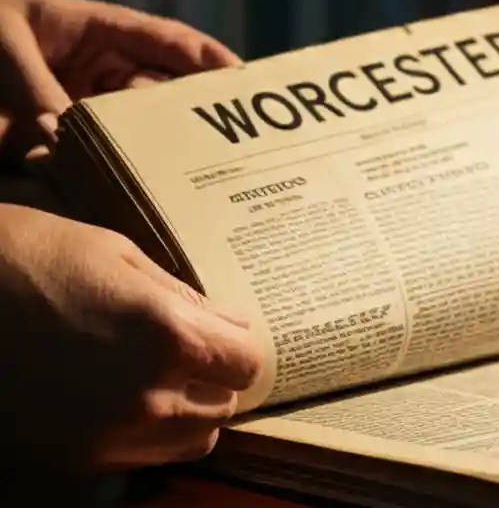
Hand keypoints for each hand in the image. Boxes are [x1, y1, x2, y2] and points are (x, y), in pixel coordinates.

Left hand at [0, 0, 239, 160]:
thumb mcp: (3, 47)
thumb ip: (36, 88)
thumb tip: (60, 136)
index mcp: (97, 30)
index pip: (167, 42)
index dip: (210, 59)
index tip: (246, 82)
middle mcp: (98, 70)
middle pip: (161, 91)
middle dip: (195, 115)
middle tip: (233, 143)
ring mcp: (79, 106)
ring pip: (135, 131)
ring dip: (156, 152)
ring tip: (192, 177)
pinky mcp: (52, 142)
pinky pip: (93, 160)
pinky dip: (112, 179)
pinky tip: (134, 197)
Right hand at [0, 204, 263, 469]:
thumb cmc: (34, 257)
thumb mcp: (122, 258)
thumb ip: (185, 299)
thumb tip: (228, 323)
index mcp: (168, 338)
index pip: (247, 364)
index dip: (239, 345)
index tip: (226, 332)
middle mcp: (147, 398)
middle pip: (224, 406)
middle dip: (215, 377)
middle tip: (194, 352)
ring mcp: (108, 435)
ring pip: (191, 440)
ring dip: (189, 411)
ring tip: (162, 377)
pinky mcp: (72, 456)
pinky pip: (141, 457)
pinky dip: (147, 432)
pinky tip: (121, 397)